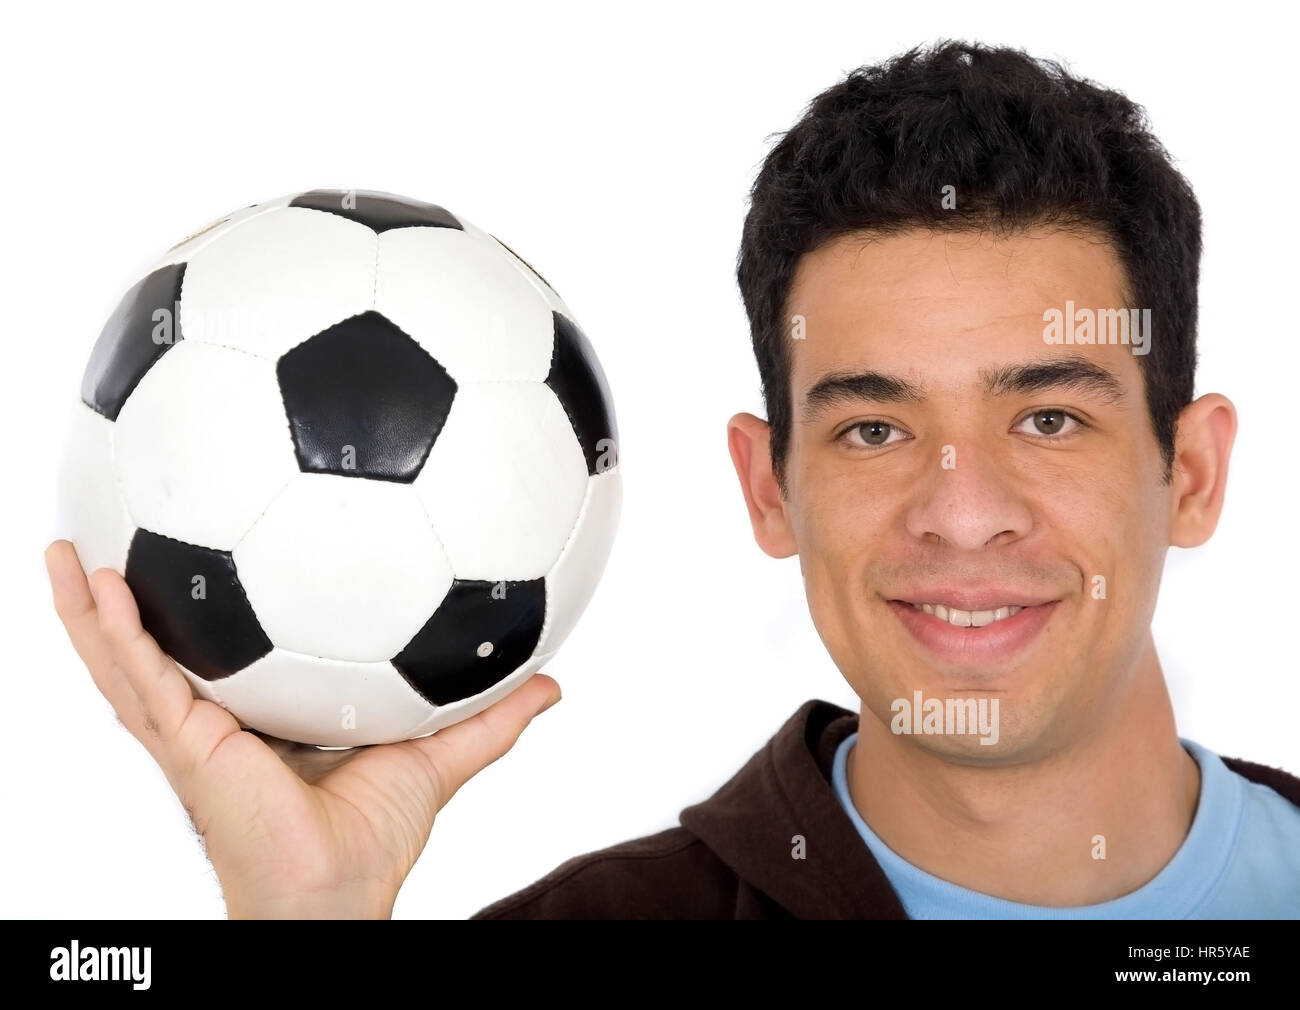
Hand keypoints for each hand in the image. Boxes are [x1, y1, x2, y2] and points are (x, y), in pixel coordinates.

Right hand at [45, 539, 560, 918]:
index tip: (213, 543)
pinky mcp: (184, 743)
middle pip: (161, 647)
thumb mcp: (441, 753)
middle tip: (111, 532)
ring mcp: (191, 730)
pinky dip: (110, 632)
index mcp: (263, 713)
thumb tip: (552, 682)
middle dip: (131, 595)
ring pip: (126, 659)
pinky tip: (97, 586)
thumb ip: (491, 714)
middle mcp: (218, 717)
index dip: (208, 605)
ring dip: (92, 606)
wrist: (340, 888)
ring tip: (65, 549)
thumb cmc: (373, 837)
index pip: (228, 650)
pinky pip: (138, 679)